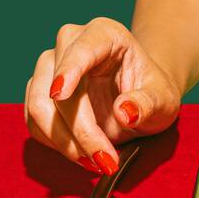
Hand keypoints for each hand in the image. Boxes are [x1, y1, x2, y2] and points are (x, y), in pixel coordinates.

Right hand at [24, 18, 181, 171]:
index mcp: (104, 34)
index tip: (61, 94)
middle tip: (106, 161)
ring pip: (39, 108)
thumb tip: (124, 111)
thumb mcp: (163, 99)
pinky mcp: (39, 91)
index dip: (69, 71)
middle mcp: (70, 43)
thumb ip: (147, 103)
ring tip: (99, 162)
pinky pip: (35, 122)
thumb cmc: (154, 92)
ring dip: (65, 143)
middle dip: (80, 131)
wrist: (142, 96)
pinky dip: (56, 144)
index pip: (81, 49)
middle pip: (57, 90)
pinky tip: (83, 155)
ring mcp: (49, 66)